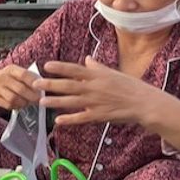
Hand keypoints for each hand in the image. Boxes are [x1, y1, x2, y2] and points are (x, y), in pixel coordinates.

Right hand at [0, 65, 41, 110]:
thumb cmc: (11, 78)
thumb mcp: (17, 73)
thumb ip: (29, 78)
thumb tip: (42, 87)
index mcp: (11, 69)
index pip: (24, 74)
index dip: (33, 82)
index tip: (42, 88)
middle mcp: (2, 77)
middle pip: (20, 88)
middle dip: (32, 96)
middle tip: (38, 100)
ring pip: (13, 98)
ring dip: (24, 102)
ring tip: (29, 102)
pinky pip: (8, 105)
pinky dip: (17, 106)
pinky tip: (21, 104)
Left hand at [34, 57, 157, 126]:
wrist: (144, 103)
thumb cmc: (129, 86)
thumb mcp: (113, 73)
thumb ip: (97, 67)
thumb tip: (86, 59)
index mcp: (97, 75)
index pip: (74, 69)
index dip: (60, 67)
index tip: (46, 65)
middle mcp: (94, 88)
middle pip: (68, 85)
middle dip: (50, 84)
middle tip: (35, 84)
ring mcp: (95, 102)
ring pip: (71, 101)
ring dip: (55, 101)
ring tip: (41, 101)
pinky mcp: (99, 116)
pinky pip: (81, 118)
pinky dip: (69, 119)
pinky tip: (58, 120)